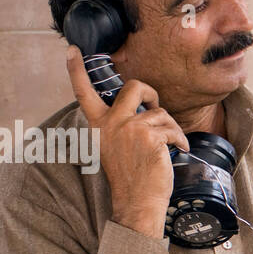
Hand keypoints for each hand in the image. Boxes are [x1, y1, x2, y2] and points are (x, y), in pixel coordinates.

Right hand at [65, 45, 188, 237]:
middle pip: (134, 87)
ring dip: (171, 129)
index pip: (83, 93)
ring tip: (170, 146)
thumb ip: (120, 126)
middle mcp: (111, 123)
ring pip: (161, 113)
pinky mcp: (150, 137)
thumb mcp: (115, 147)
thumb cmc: (131, 177)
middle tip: (155, 107)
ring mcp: (130, 128)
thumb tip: (143, 110)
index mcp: (98, 125)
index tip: (72, 50)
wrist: (137, 203)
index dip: (77, 71)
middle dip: (151, 93)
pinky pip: (173, 128)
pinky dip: (180, 139)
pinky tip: (179, 150)